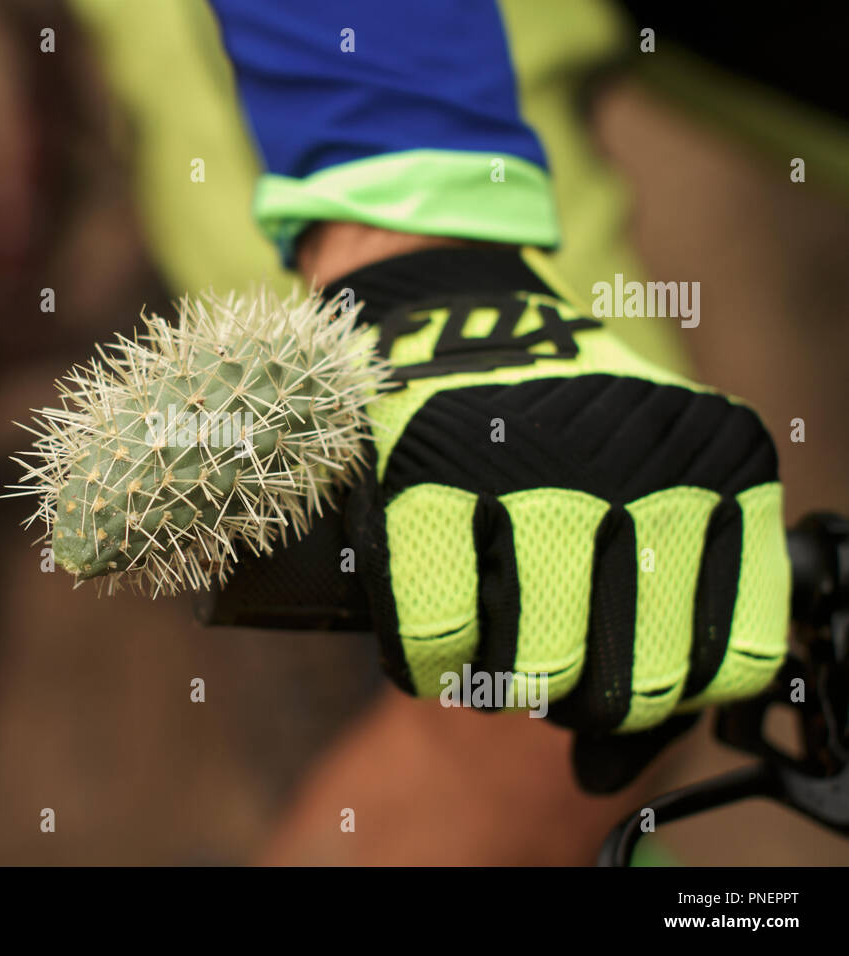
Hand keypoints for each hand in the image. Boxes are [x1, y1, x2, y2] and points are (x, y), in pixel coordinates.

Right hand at [326, 244, 788, 790]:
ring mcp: (532, 471)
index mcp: (723, 467)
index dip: (663, 691)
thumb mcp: (652, 491)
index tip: (616, 664)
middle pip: (618, 683)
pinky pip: (436, 638)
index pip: (726, 661)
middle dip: (569, 695)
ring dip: (497, 684)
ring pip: (530, 669)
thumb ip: (661, 625)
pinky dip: (428, 665)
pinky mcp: (430, 477)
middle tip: (540, 656)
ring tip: (486, 644)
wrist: (454, 311)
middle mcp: (640, 467)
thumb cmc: (559, 430)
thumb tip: (600, 773)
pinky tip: (434, 642)